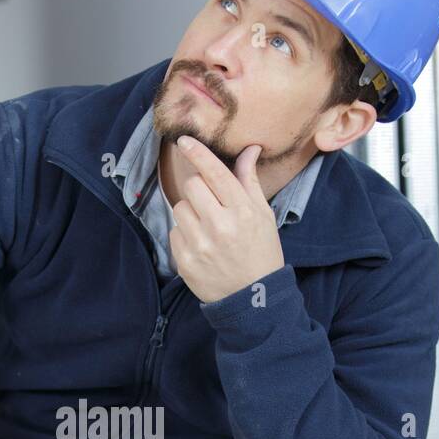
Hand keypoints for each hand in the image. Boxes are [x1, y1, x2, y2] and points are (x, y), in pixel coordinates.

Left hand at [168, 136, 284, 302]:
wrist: (253, 298)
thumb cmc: (261, 252)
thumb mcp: (263, 215)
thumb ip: (249, 181)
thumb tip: (248, 148)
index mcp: (242, 212)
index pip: (214, 172)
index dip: (198, 152)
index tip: (184, 140)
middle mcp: (220, 227)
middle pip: (192, 185)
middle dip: (199, 189)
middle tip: (211, 204)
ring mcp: (200, 246)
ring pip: (180, 208)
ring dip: (190, 213)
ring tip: (208, 229)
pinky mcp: (185, 262)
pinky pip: (174, 232)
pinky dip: (185, 235)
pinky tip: (202, 246)